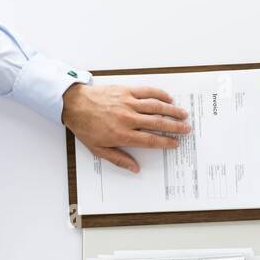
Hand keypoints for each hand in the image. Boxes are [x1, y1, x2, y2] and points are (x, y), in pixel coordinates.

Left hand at [62, 83, 191, 173]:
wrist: (73, 104)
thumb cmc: (84, 126)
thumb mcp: (98, 149)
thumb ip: (118, 159)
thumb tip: (134, 168)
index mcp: (123, 135)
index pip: (151, 140)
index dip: (166, 142)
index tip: (175, 143)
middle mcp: (128, 119)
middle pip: (158, 123)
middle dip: (175, 127)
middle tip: (186, 129)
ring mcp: (128, 103)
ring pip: (156, 107)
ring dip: (172, 110)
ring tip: (183, 114)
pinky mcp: (125, 91)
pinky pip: (147, 92)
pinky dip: (159, 94)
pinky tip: (168, 98)